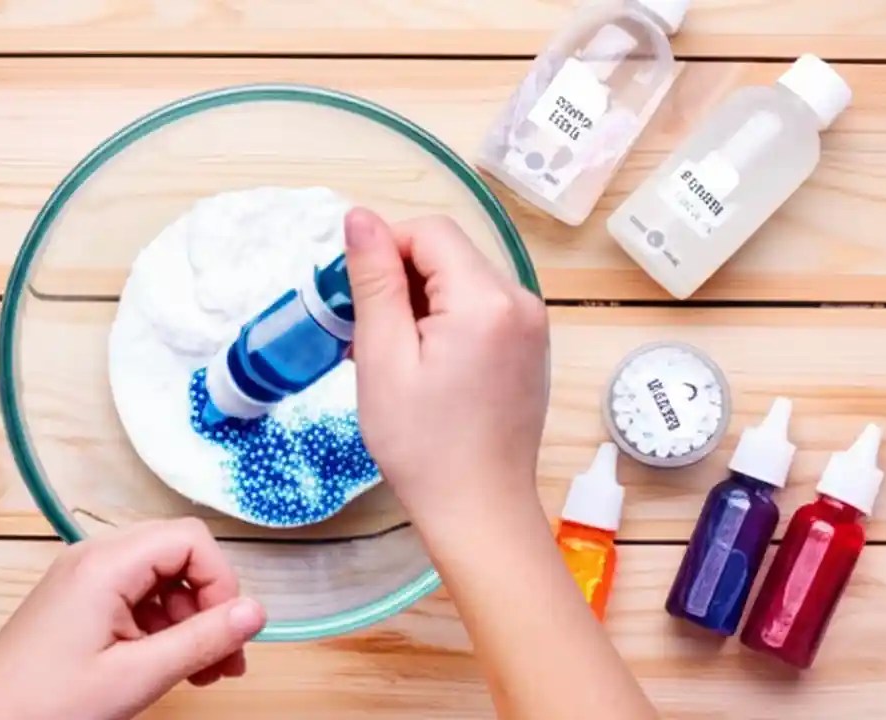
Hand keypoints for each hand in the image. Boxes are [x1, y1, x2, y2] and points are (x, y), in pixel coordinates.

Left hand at [0, 519, 266, 719]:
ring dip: (191, 619)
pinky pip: (139, 595)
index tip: (229, 633)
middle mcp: (95, 557)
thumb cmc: (46, 705)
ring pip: (162, 577)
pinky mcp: (80, 599)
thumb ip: (201, 641)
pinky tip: (170, 665)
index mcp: (106, 564)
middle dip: (210, 603)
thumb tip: (256, 612)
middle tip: (225, 659)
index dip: (221, 582)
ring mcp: (85, 576)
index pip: (190, 539)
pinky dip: (164, 626)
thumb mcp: (136, 676)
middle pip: (179, 553)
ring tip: (202, 671)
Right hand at [344, 208, 549, 524]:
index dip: (384, 249)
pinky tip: (420, 365)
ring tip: (388, 355)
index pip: (429, 232)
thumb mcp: (384, 359)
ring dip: (419, 301)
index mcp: (486, 300)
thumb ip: (375, 281)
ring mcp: (532, 326)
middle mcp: (520, 302)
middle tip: (363, 331)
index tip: (353, 296)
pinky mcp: (530, 348)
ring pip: (462, 280)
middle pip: (449, 253)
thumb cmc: (424, 446)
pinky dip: (444, 321)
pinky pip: (480, 309)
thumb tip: (360, 218)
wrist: (479, 510)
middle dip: (400, 278)